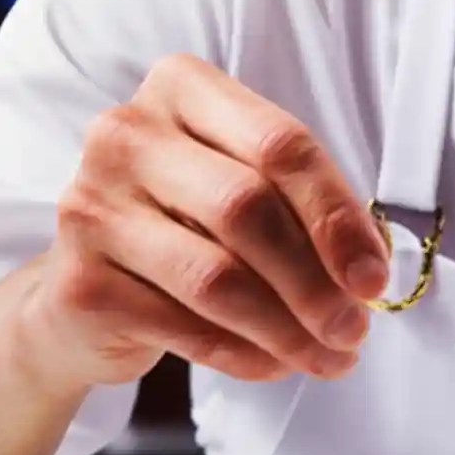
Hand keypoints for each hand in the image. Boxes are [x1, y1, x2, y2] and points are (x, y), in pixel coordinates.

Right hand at [19, 54, 389, 390]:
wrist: (86, 295)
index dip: (337, 215)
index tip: (374, 277)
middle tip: (354, 329)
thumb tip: (367, 271)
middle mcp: (127, 135)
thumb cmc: (185, 230)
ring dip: (287, 330)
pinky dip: (245, 355)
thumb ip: (302, 211)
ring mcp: (93, 206)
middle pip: (248, 208)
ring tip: (328, 358)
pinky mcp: (80, 282)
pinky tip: (275, 364)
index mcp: (181, 90)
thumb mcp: (244, 191)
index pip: (280, 144)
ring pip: (217, 277)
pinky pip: (185, 329)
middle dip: (315, 282)